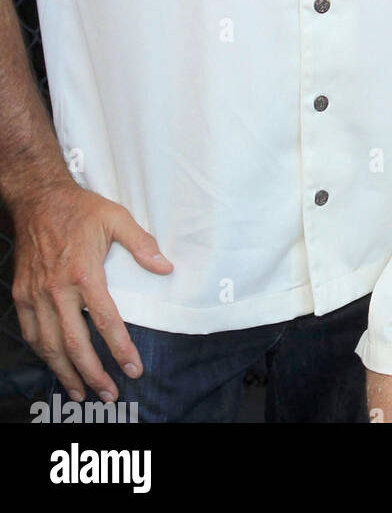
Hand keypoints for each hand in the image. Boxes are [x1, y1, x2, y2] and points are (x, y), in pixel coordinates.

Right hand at [11, 182, 172, 400]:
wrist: (38, 199)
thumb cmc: (80, 209)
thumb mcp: (117, 218)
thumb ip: (142, 245)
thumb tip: (166, 268)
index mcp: (84, 272)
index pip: (106, 320)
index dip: (121, 348)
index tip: (133, 368)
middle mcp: (57, 289)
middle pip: (75, 343)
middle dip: (93, 373)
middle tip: (110, 394)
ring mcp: (36, 294)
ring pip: (49, 345)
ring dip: (66, 373)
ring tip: (82, 393)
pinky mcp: (22, 294)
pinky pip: (31, 333)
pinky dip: (43, 354)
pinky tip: (55, 365)